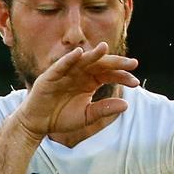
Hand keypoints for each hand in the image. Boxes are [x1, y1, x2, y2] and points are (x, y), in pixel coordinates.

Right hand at [16, 43, 139, 143]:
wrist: (37, 124)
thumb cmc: (61, 118)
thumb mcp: (86, 116)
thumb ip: (104, 109)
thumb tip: (126, 104)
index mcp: (90, 81)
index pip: (109, 74)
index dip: (122, 76)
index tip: (135, 82)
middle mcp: (80, 74)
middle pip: (100, 64)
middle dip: (115, 63)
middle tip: (132, 64)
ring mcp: (65, 73)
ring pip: (82, 61)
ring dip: (93, 54)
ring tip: (105, 49)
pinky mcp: (50, 77)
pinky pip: (61, 66)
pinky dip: (69, 59)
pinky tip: (79, 54)